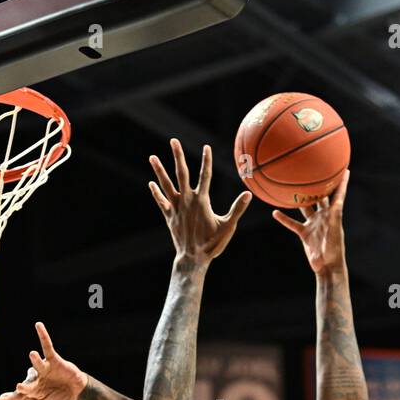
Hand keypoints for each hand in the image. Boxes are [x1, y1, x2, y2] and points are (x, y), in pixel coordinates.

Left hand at [0, 322, 86, 399]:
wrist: (77, 393)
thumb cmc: (58, 399)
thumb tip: (3, 398)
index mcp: (32, 391)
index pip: (19, 395)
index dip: (10, 398)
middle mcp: (36, 379)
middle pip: (28, 384)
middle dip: (25, 387)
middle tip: (20, 388)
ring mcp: (44, 369)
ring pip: (37, 365)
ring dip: (35, 360)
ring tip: (32, 354)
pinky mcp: (53, 360)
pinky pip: (47, 347)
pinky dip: (43, 336)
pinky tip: (38, 325)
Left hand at [149, 139, 251, 266]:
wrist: (193, 259)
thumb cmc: (212, 244)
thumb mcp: (228, 226)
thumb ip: (237, 209)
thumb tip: (249, 194)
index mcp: (201, 201)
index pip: (205, 175)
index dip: (206, 161)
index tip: (206, 147)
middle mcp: (186, 201)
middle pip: (181, 173)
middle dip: (177, 156)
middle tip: (173, 141)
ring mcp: (176, 208)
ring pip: (166, 185)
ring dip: (159, 170)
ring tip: (152, 157)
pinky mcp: (169, 217)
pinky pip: (161, 202)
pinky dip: (156, 193)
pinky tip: (151, 184)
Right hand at [272, 170, 349, 274]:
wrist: (327, 266)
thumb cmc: (334, 250)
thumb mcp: (335, 231)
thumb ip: (335, 217)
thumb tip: (339, 203)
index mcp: (333, 214)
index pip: (338, 195)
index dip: (341, 183)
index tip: (344, 169)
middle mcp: (323, 216)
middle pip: (320, 196)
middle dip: (318, 185)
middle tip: (312, 170)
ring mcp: (313, 223)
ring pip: (304, 207)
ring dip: (299, 199)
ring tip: (291, 187)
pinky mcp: (304, 233)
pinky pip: (292, 223)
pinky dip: (284, 218)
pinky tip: (275, 212)